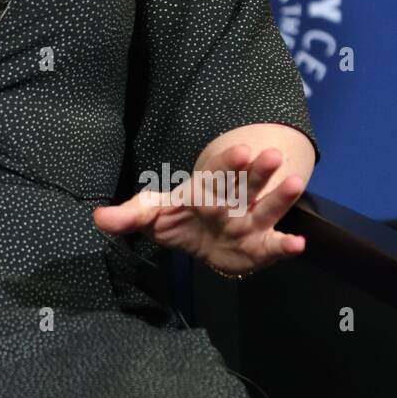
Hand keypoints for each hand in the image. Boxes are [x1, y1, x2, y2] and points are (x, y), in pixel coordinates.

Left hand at [92, 143, 306, 276]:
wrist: (202, 241)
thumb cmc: (178, 219)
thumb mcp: (151, 215)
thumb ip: (128, 216)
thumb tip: (97, 217)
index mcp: (206, 189)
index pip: (217, 172)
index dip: (228, 163)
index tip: (240, 150)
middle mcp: (232, 202)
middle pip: (246, 184)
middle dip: (258, 171)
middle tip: (272, 155)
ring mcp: (248, 223)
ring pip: (265, 208)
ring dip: (280, 198)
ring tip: (295, 183)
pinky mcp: (260, 247)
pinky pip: (274, 246)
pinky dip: (287, 246)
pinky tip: (299, 244)